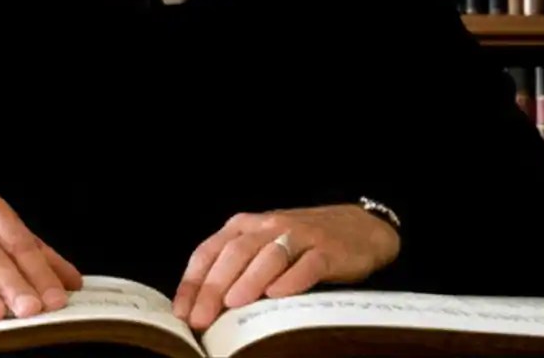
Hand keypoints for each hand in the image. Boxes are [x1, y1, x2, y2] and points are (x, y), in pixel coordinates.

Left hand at [172, 204, 400, 329]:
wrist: (360, 228)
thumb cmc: (303, 243)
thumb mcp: (263, 247)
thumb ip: (236, 268)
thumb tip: (203, 308)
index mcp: (245, 226)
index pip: (210, 250)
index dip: (194, 281)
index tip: (182, 311)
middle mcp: (268, 226)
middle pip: (235, 254)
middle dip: (214, 287)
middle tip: (201, 318)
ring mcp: (299, 236)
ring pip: (269, 256)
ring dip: (249, 280)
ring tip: (233, 304)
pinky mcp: (328, 250)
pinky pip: (307, 264)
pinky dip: (291, 279)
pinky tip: (278, 295)